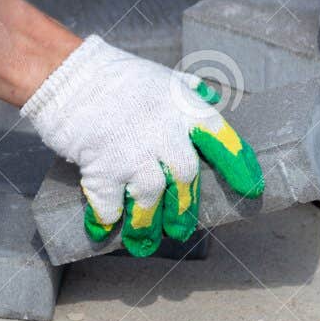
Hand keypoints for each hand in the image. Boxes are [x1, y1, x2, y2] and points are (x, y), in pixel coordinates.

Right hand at [23, 36, 263, 256]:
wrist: (67, 77)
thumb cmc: (114, 78)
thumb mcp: (161, 79)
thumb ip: (187, 92)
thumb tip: (210, 97)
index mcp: (183, 110)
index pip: (222, 140)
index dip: (239, 165)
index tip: (251, 187)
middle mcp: (165, 134)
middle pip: (185, 180)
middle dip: (183, 210)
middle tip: (181, 231)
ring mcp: (135, 155)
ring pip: (151, 201)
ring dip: (147, 226)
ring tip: (143, 244)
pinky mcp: (104, 170)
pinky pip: (111, 207)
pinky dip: (107, 222)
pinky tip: (103, 232)